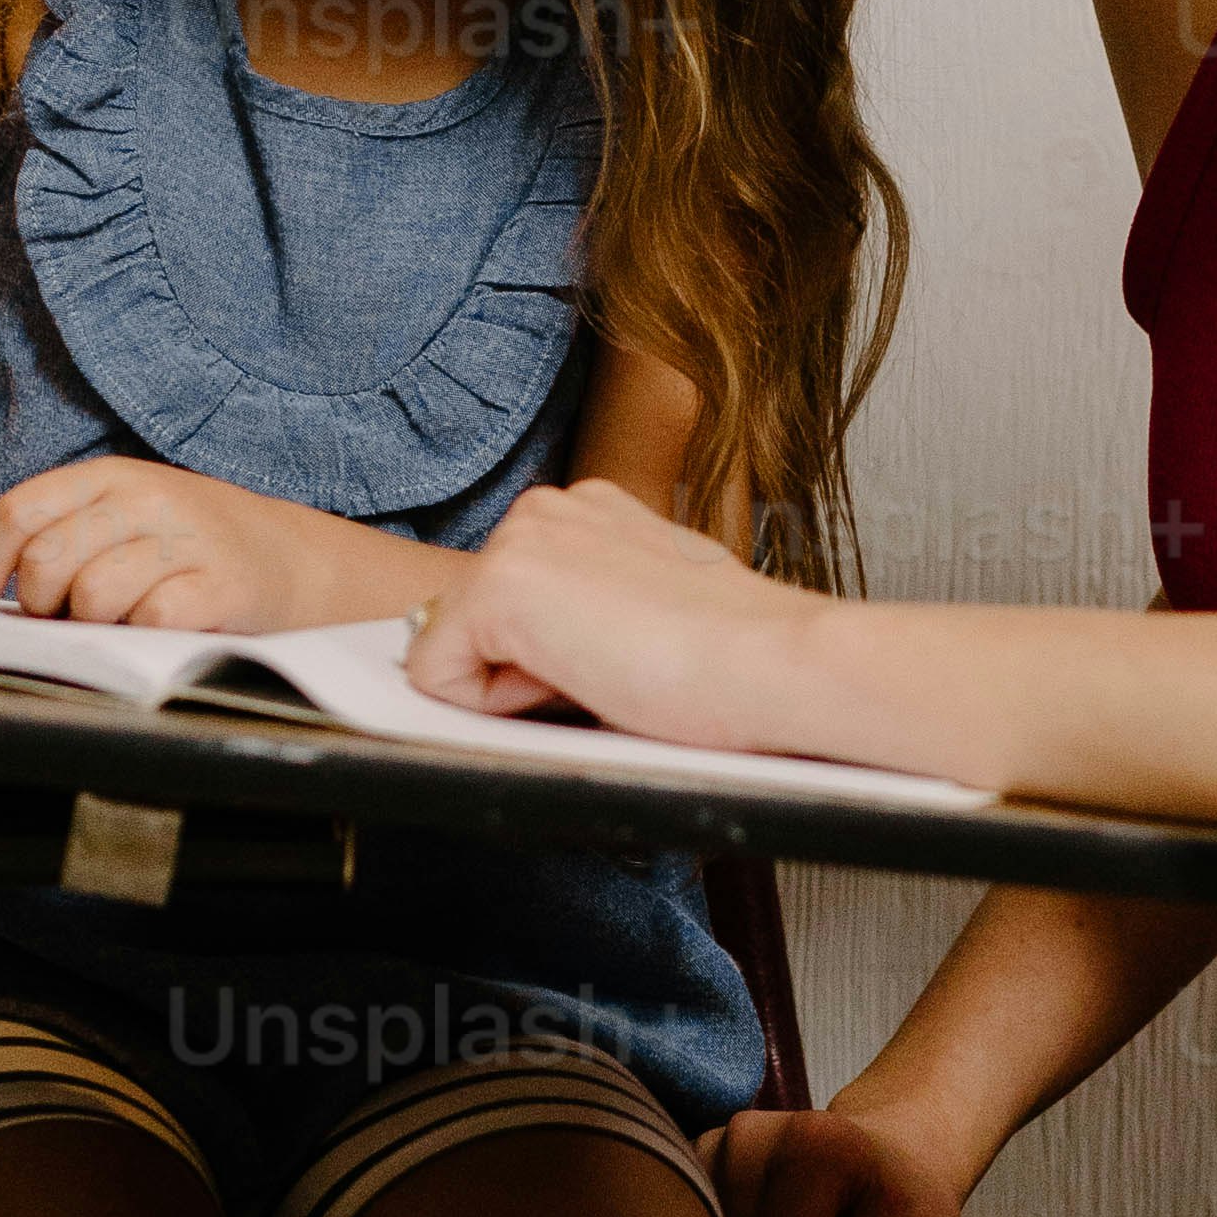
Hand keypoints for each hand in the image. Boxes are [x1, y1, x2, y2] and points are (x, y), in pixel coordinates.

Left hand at [0, 459, 376, 632]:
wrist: (287, 557)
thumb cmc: (185, 543)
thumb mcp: (117, 516)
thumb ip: (50, 530)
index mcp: (112, 476)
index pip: (23, 509)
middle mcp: (148, 498)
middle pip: (49, 558)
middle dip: (39, 600)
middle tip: (61, 612)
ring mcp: (186, 540)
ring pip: (92, 594)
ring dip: (92, 621)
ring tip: (115, 616)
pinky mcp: (219, 586)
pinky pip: (149, 620)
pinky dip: (142, 633)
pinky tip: (157, 623)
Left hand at [402, 478, 834, 744]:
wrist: (778, 665)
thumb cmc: (738, 661)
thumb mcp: (647, 614)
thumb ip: (586, 613)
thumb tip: (539, 651)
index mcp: (586, 511)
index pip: (506, 603)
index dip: (546, 659)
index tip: (616, 662)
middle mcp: (546, 510)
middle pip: (468, 624)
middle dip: (521, 670)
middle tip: (617, 671)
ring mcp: (520, 541)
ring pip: (451, 648)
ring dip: (516, 685)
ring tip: (607, 674)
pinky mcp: (500, 585)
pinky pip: (438, 676)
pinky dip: (497, 706)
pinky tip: (583, 681)